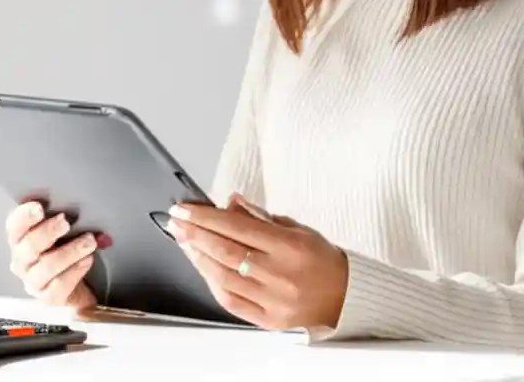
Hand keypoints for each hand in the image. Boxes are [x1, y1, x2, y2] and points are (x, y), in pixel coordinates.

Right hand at [5, 201, 101, 312]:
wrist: (75, 284)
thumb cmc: (64, 251)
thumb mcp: (63, 231)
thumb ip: (66, 220)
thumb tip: (87, 212)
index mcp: (21, 239)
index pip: (15, 225)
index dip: (24, 216)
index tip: (39, 208)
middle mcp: (22, 260)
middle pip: (29, 246)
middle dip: (48, 232)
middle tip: (65, 222)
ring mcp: (33, 281)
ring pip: (47, 266)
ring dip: (70, 252)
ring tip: (88, 242)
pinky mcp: (47, 297)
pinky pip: (60, 285)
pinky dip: (76, 271)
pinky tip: (87, 260)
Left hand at [167, 193, 348, 330]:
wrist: (346, 298)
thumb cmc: (321, 260)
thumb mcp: (297, 228)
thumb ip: (260, 217)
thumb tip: (230, 202)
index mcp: (289, 246)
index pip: (237, 227)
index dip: (206, 217)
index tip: (184, 209)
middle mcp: (279, 274)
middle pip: (225, 251)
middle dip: (195, 234)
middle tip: (176, 222)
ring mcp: (272, 300)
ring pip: (223, 276)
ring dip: (198, 257)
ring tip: (185, 242)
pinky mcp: (267, 321)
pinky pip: (231, 301)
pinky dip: (212, 282)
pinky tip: (202, 268)